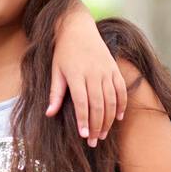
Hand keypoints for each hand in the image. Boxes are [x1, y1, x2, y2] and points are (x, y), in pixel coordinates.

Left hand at [47, 7, 127, 147]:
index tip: (84, 136)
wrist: (78, 29)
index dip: (83, 120)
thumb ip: (55, 93)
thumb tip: (49, 114)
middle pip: (98, 104)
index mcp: (76, 75)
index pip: (82, 102)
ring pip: (111, 100)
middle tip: (94, 142)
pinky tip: (117, 118)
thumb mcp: (55, 71)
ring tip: (103, 134)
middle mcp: (93, 73)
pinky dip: (121, 105)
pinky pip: (121, 90)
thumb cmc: (64, 52)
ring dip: (108, 120)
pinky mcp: (114, 69)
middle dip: (96, 125)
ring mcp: (106, 71)